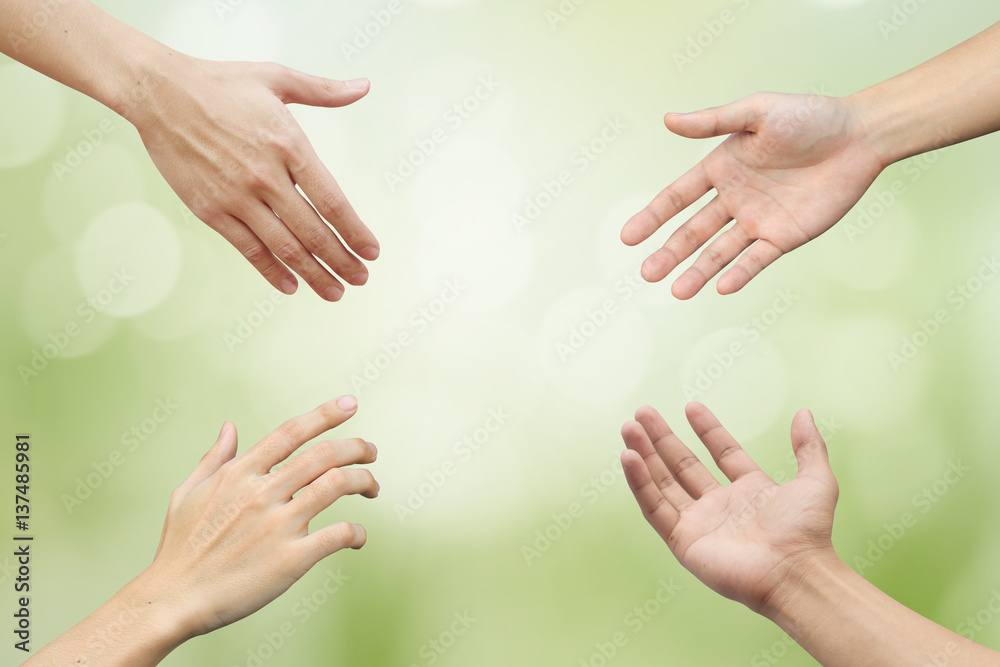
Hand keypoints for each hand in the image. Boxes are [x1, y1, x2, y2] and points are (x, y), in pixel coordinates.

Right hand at [130, 55, 379, 301]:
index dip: (355, 231)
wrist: (159, 92)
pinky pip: (248, 248)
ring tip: (335, 292)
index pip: (332, 201)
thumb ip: (324, 90)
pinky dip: (271, 271)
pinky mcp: (210, 210)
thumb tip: (363, 86)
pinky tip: (291, 286)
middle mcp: (266, 176)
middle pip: (313, 231)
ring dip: (314, 274)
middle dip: (341, 260)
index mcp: (289, 144)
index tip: (372, 251)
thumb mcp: (277, 78)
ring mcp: (237, 196)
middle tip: (361, 279)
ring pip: (285, 247)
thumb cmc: (220, 83)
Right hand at [143, 396, 377, 638]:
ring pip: (337, 484)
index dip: (325, 414)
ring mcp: (278, 525)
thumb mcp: (187, 493)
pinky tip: (357, 537)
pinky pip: (338, 534)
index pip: (291, 432)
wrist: (171, 600)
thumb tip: (229, 427)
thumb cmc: (178, 549)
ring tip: (372, 487)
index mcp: (239, 473)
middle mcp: (262, 493)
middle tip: (371, 452)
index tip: (349, 404)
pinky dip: (357, 532)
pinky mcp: (291, 559)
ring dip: (364, 481)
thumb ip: (214, 458)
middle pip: (324, 454)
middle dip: (357, 447)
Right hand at [620, 403, 838, 612]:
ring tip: (629, 428)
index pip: (721, 452)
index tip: (691, 407)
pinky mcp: (682, 540)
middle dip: (661, 438)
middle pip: (683, 465)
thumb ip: (809, 447)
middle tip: (642, 413)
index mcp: (749, 491)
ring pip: (663, 483)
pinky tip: (629, 458)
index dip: (707, 429)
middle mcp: (720, 505)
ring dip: (645, 455)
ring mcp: (699, 523)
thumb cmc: (808, 533)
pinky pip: (654, 507)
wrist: (794, 572)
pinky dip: (640, 483)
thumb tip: (804, 414)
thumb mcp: (817, 481)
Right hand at [621, 93, 883, 298]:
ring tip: (676, 291)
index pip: (677, 197)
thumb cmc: (811, 117)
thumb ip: (712, 121)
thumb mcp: (757, 112)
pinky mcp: (784, 236)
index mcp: (721, 168)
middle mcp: (734, 198)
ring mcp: (757, 220)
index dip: (652, 216)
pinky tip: (721, 286)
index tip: (628, 236)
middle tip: (647, 273)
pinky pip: (757, 259)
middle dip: (668, 252)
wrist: (860, 136)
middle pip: (693, 231)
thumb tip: (667, 119)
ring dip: (698, 271)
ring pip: (719, 251)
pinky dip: (739, 272)